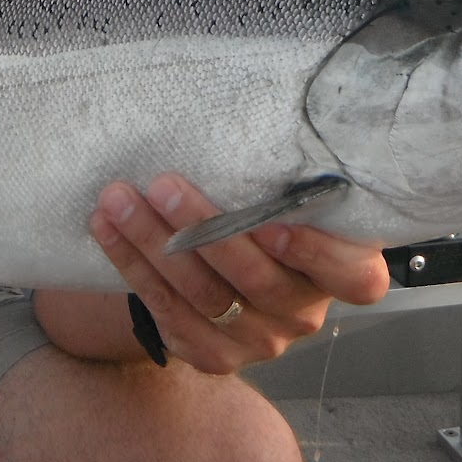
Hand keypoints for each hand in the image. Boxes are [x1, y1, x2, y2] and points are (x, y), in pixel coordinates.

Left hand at [90, 173, 388, 373]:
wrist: (214, 265)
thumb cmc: (257, 212)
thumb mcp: (281, 194)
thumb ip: (279, 177)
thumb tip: (246, 106)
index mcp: (341, 273)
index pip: (355, 278)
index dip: (317, 254)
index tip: (273, 223)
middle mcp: (303, 312)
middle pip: (258, 279)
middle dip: (205, 230)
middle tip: (163, 185)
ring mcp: (259, 339)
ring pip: (204, 296)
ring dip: (155, 244)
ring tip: (119, 198)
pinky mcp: (213, 354)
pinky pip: (168, 311)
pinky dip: (133, 265)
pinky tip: (106, 228)